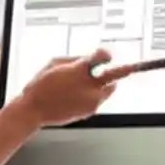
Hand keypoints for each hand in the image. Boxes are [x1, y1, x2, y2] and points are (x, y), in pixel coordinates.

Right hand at [18, 49, 138, 125]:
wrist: (35, 110)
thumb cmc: (41, 85)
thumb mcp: (54, 63)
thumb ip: (75, 59)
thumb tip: (89, 59)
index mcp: (79, 70)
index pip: (102, 56)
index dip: (105, 53)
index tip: (105, 55)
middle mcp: (89, 86)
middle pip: (116, 75)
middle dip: (122, 70)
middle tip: (129, 67)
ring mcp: (91, 100)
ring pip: (110, 88)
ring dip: (104, 83)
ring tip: (91, 83)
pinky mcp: (90, 111)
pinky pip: (100, 99)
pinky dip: (95, 94)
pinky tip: (79, 94)